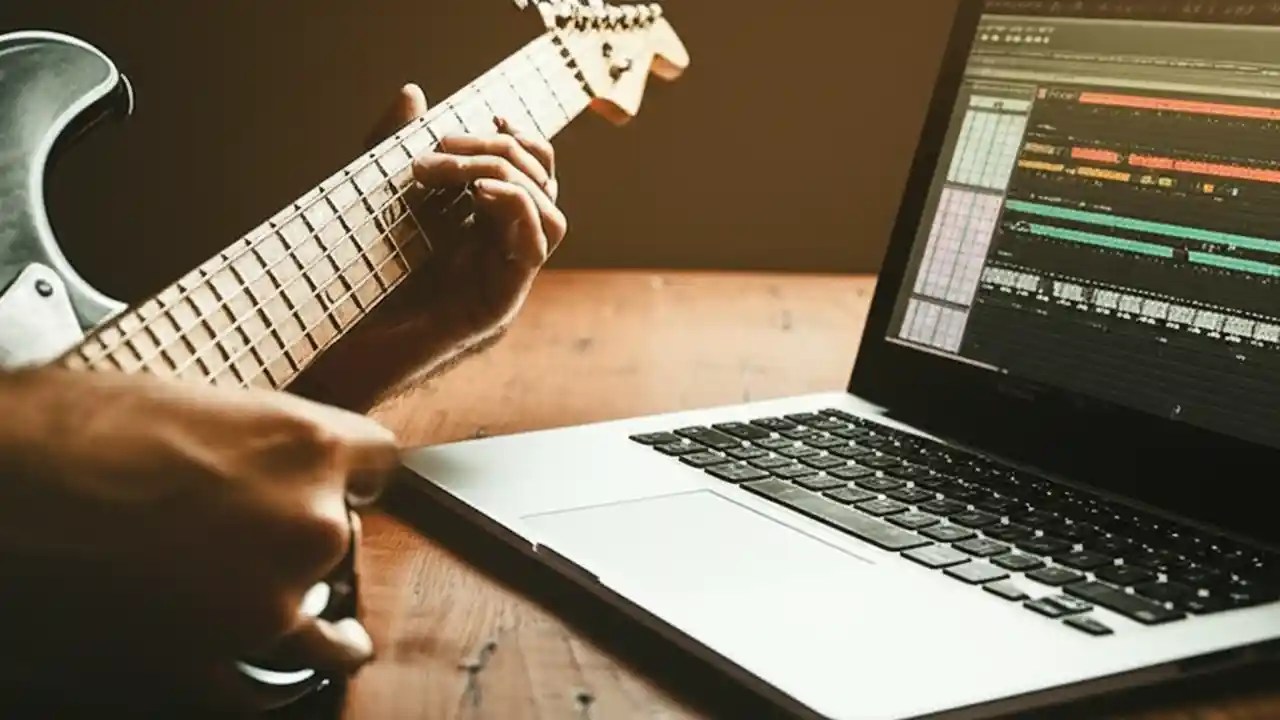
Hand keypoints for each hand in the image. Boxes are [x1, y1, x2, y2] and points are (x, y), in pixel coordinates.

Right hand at [0, 366, 397, 709]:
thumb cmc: (64, 431)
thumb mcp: (185, 401)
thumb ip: (247, 436)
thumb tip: (250, 453)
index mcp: (304, 445)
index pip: (378, 460)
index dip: (354, 473)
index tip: (345, 483)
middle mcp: (306, 524)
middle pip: (342, 537)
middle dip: (308, 537)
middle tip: (255, 535)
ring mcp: (265, 604)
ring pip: (332, 628)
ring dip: (326, 626)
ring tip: (330, 632)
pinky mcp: (213, 667)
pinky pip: (270, 685)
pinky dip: (270, 675)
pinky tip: (272, 669)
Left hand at [291, 84, 567, 409]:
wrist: (325, 354)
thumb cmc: (345, 286)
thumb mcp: (368, 197)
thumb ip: (390, 147)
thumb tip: (414, 94)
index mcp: (478, 233)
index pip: (531, 178)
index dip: (522, 141)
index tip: (489, 117)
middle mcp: (498, 257)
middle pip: (545, 190)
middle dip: (502, 150)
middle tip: (441, 147)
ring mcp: (501, 283)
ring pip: (552, 216)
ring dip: (509, 176)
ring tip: (452, 169)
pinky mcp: (495, 307)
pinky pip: (534, 249)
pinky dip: (517, 208)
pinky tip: (477, 192)